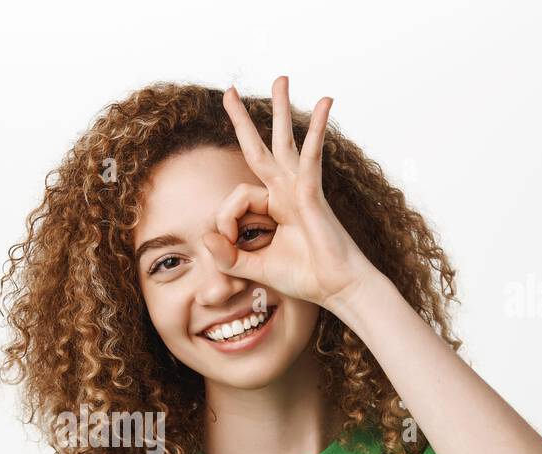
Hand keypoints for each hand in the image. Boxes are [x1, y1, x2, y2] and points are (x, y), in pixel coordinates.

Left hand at [203, 77, 380, 316]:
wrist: (336, 288)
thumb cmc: (302, 277)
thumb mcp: (253, 268)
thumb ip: (226, 256)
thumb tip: (205, 235)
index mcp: (272, 207)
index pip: (236, 196)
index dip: (225, 220)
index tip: (229, 243)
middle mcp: (285, 191)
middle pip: (260, 148)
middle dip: (243, 120)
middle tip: (229, 91)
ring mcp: (299, 188)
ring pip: (284, 141)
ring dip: (280, 108)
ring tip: (280, 78)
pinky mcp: (312, 192)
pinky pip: (311, 156)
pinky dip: (317, 129)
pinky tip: (325, 103)